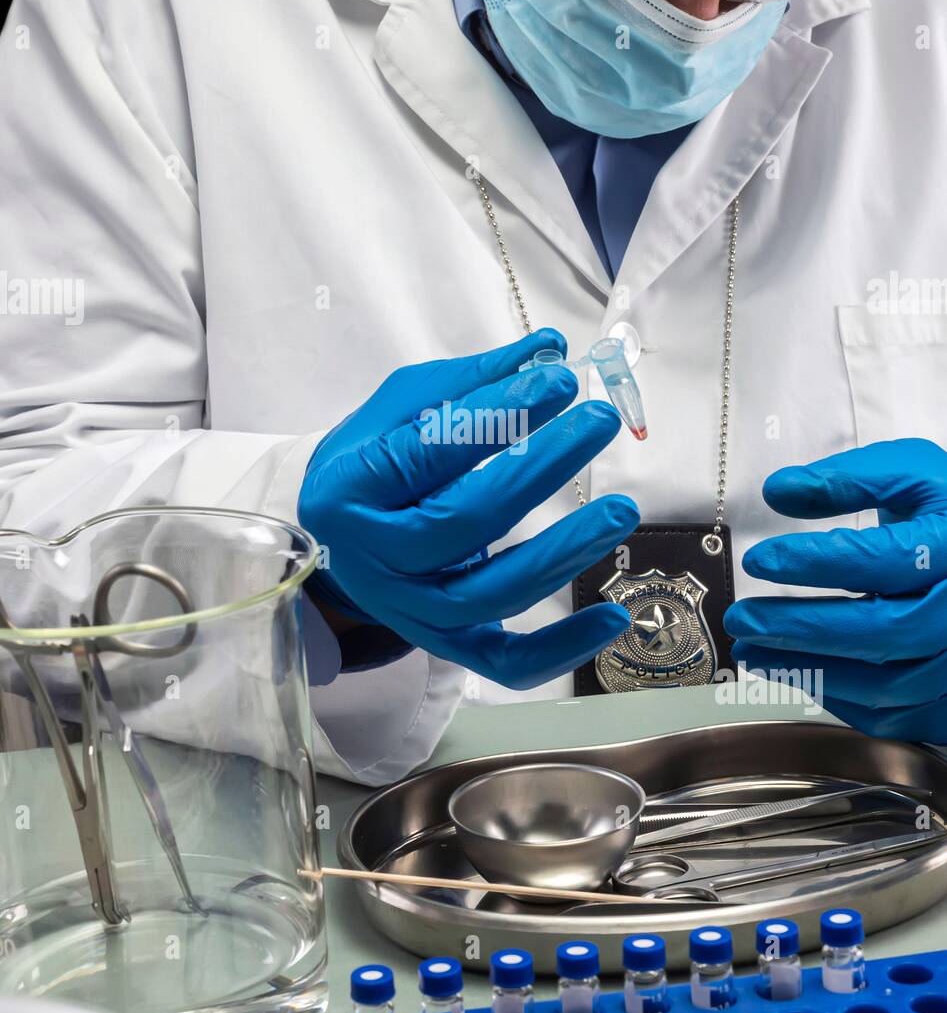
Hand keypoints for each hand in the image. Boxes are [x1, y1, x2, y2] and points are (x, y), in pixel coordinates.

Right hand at [298, 329, 638, 688]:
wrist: (336, 537)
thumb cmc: (373, 460)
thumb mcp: (401, 406)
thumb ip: (474, 381)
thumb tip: (550, 349)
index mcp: (351, 487)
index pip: (427, 453)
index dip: (496, 416)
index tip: (557, 379)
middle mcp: (375, 557)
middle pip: (464, 521)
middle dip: (540, 468)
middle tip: (597, 420)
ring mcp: (410, 609)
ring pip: (491, 593)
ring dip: (563, 552)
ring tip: (620, 508)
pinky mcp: (444, 642)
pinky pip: (503, 663)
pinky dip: (560, 650)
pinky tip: (613, 617)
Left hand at [724, 439, 946, 741]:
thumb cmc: (945, 517)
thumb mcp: (911, 474)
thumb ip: (849, 479)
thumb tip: (780, 490)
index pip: (885, 560)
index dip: (819, 562)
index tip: (760, 560)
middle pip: (884, 632)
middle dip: (802, 629)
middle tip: (742, 619)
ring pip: (888, 685)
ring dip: (810, 670)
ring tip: (752, 649)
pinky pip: (896, 716)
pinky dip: (839, 699)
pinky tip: (796, 673)